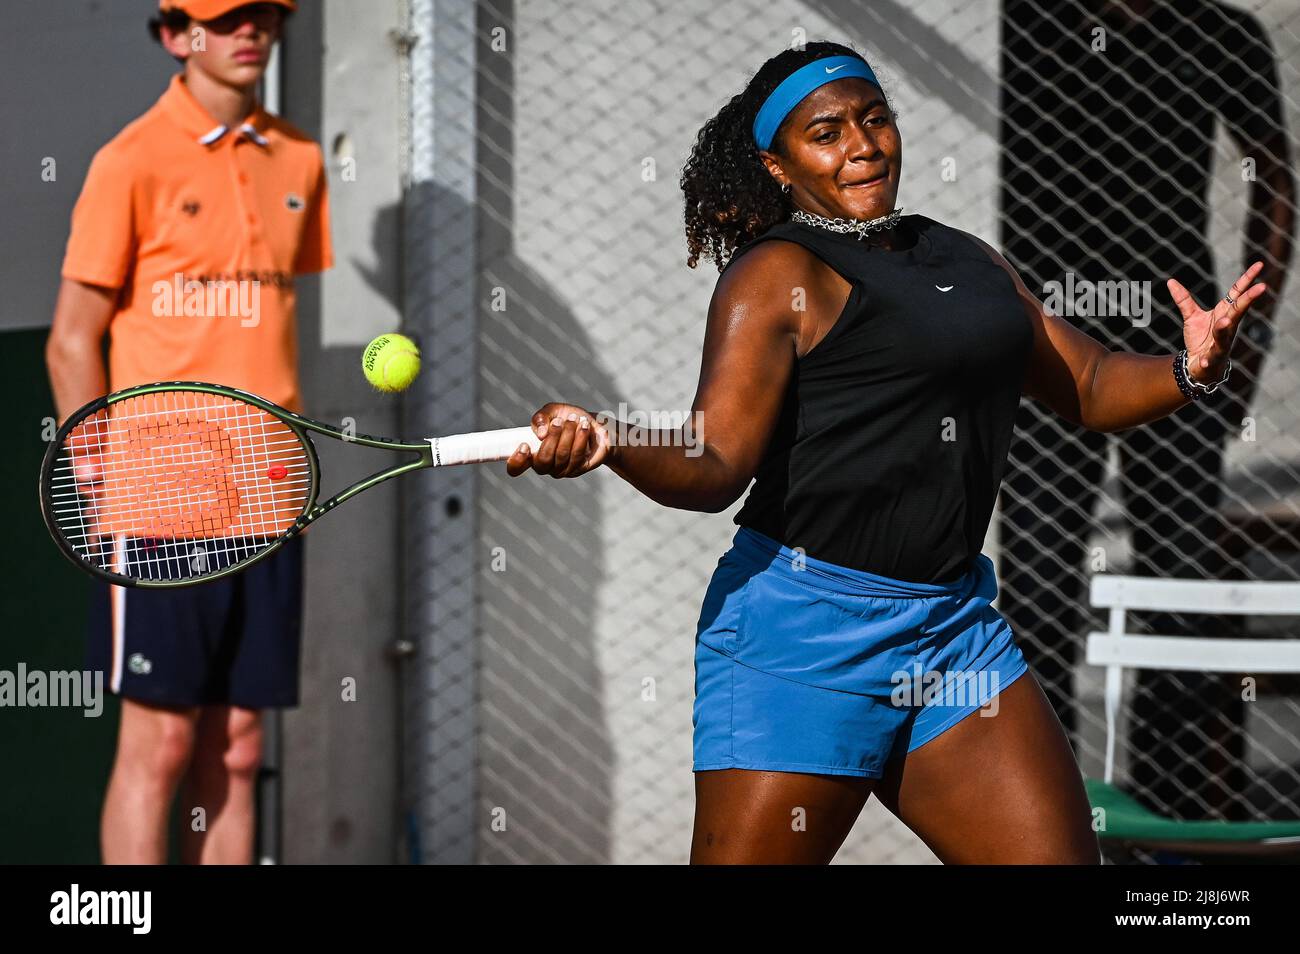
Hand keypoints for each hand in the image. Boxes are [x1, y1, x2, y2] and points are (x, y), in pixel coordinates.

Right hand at [505, 402, 612, 477]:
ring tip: (574, 419)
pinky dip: (580, 438)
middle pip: (543, 461)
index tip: (524, 445)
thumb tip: (540, 434)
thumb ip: (540, 418)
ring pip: (562, 456)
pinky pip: (577, 456)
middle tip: (559, 421)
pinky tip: (584, 426)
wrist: (593, 423)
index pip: (515, 468)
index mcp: (531, 454)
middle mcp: (544, 466)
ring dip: (568, 434)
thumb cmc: (567, 418)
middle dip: (552, 438)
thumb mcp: (552, 411)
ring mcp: (561, 470)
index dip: (516, 461)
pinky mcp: (578, 469)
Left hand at [1168, 262, 1266, 384]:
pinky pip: (1210, 359)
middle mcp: (1227, 327)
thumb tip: (1170, 281)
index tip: (1260, 265)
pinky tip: (1204, 360)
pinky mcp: (1211, 359)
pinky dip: (1207, 359)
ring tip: (1225, 321)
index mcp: (1225, 313)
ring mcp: (1221, 344)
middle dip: (1248, 300)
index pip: (1238, 294)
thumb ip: (1184, 300)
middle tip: (1261, 288)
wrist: (1200, 367)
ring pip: (1225, 334)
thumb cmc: (1201, 339)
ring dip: (1224, 328)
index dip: (1248, 280)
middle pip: (1238, 311)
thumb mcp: (1192, 317)